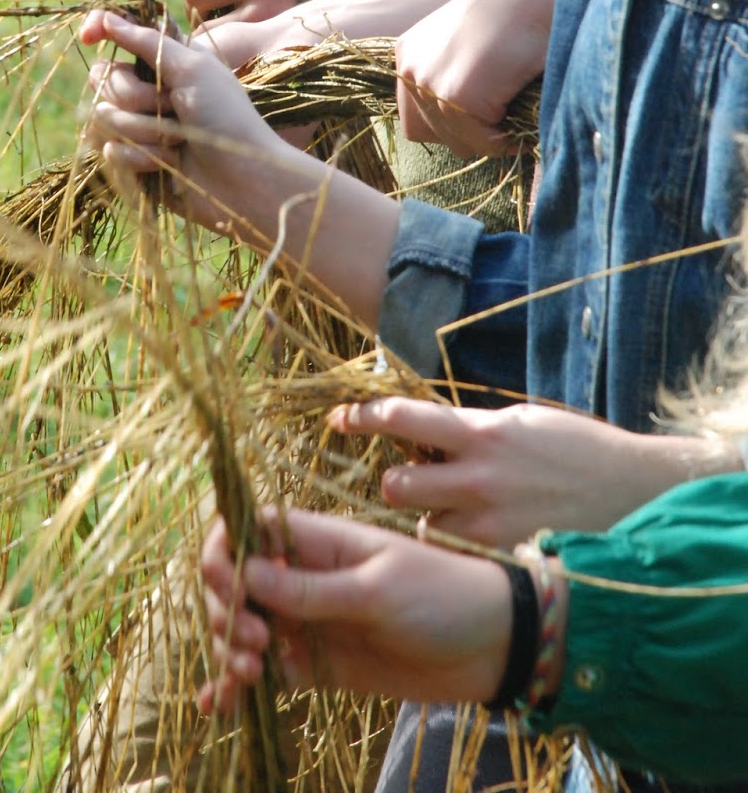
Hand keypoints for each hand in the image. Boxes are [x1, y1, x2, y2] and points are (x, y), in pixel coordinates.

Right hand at [80, 9, 400, 330]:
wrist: (243, 181)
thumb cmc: (227, 117)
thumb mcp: (193, 68)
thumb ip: (148, 42)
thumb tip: (107, 18)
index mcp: (165, 60)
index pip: (119, 35)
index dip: (100, 29)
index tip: (89, 34)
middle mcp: (148, 89)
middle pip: (103, 78)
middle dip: (136, 96)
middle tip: (172, 106)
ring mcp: (139, 127)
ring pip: (104, 117)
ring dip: (144, 130)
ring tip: (178, 141)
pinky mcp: (134, 162)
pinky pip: (111, 151)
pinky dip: (142, 158)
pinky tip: (169, 165)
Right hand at [199, 508, 511, 713]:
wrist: (492, 645)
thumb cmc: (441, 596)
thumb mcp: (377, 590)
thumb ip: (312, 590)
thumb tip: (246, 576)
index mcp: (319, 540)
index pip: (248, 528)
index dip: (224, 553)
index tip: (229, 589)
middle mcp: (305, 576)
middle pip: (236, 582)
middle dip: (226, 610)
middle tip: (255, 643)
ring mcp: (308, 620)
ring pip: (244, 627)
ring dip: (231, 648)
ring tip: (252, 673)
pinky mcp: (317, 663)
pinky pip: (267, 671)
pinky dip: (237, 684)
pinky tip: (216, 704)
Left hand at [329, 398, 740, 547]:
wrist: (636, 492)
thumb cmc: (579, 451)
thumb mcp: (523, 422)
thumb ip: (476, 429)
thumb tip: (431, 429)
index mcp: (481, 431)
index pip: (401, 416)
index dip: (362, 416)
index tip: (339, 418)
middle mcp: (477, 475)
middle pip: (396, 484)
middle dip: (399, 485)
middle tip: (414, 484)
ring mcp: (489, 522)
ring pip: (421, 527)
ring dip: (426, 522)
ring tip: (455, 518)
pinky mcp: (501, 556)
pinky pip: (454, 557)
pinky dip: (456, 551)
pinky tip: (478, 544)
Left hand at [394, 0, 568, 158]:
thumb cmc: (516, 16)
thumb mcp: (469, 47)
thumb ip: (453, 79)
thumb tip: (456, 135)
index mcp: (409, 54)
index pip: (414, 120)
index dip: (450, 125)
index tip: (483, 111)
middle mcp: (409, 67)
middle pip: (431, 135)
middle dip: (470, 131)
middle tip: (504, 105)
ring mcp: (429, 81)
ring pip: (461, 142)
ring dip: (493, 133)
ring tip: (516, 98)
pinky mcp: (455, 95)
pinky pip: (485, 142)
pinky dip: (510, 134)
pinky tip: (522, 100)